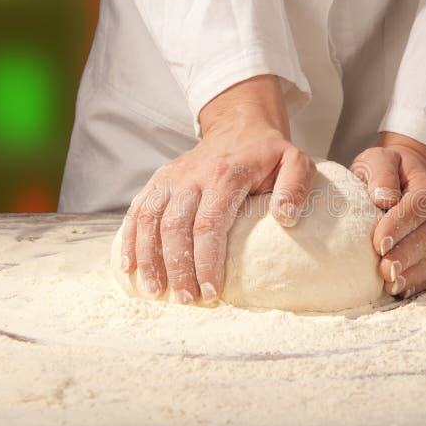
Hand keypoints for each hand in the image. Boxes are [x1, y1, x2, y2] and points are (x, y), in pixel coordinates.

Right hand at [120, 74, 315, 303]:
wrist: (240, 124)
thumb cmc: (268, 152)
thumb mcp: (295, 161)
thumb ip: (295, 186)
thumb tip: (285, 218)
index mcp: (225, 175)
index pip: (209, 225)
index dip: (206, 261)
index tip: (212, 292)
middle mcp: (192, 176)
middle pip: (175, 227)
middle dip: (178, 268)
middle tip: (186, 301)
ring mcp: (172, 177)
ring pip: (150, 220)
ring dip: (149, 259)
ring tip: (155, 292)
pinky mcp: (159, 180)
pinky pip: (137, 210)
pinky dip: (130, 239)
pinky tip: (130, 267)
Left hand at [351, 132, 425, 297]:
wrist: (403, 178)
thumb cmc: (387, 171)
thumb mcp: (378, 160)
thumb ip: (381, 174)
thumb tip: (384, 199)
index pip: (417, 207)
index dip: (399, 226)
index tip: (378, 242)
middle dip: (405, 256)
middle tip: (384, 270)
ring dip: (411, 274)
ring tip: (390, 284)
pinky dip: (416, 282)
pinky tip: (399, 290)